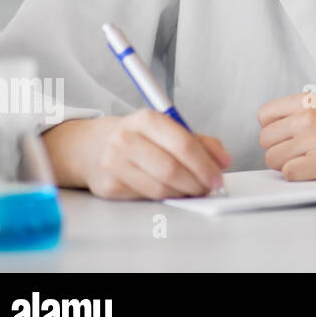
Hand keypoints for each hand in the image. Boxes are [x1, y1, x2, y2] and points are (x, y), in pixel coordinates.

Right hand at [77, 110, 230, 199]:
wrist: (92, 146)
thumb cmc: (137, 137)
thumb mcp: (167, 128)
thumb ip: (200, 141)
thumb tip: (223, 161)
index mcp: (146, 119)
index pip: (183, 144)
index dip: (205, 164)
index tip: (218, 176)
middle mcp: (126, 139)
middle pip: (171, 169)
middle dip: (197, 182)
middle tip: (208, 187)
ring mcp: (114, 164)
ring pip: (160, 187)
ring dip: (184, 193)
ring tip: (194, 190)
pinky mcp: (109, 186)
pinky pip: (146, 196)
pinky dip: (166, 197)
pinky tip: (173, 191)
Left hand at [258, 92, 315, 179]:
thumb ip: (309, 109)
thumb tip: (284, 123)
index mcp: (311, 101)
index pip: (266, 115)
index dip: (273, 128)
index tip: (284, 135)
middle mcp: (309, 118)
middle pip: (266, 139)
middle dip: (278, 148)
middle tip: (296, 153)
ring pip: (274, 158)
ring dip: (287, 164)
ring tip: (307, 163)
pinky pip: (290, 173)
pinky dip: (298, 175)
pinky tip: (314, 171)